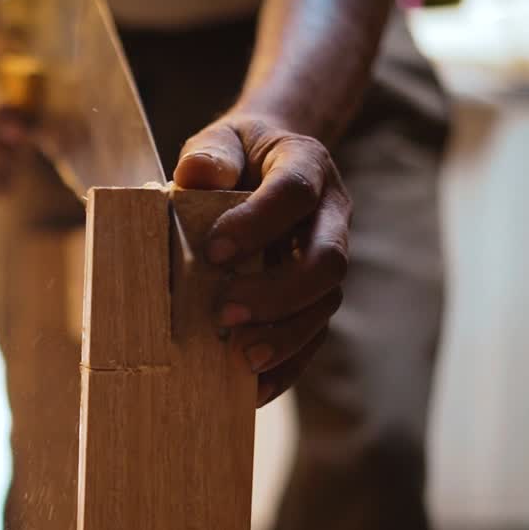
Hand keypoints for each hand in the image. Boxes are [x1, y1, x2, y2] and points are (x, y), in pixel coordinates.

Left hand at [174, 115, 349, 406]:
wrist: (265, 164)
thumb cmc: (236, 156)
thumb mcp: (221, 141)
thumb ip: (210, 154)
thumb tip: (196, 176)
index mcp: (308, 165)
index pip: (294, 193)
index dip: (258, 223)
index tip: (213, 251)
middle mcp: (332, 215)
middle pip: (327, 261)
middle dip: (277, 293)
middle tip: (222, 313)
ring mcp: (330, 257)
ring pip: (325, 304)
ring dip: (285, 335)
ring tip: (240, 359)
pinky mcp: (317, 296)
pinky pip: (314, 335)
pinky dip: (287, 365)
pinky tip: (254, 389)